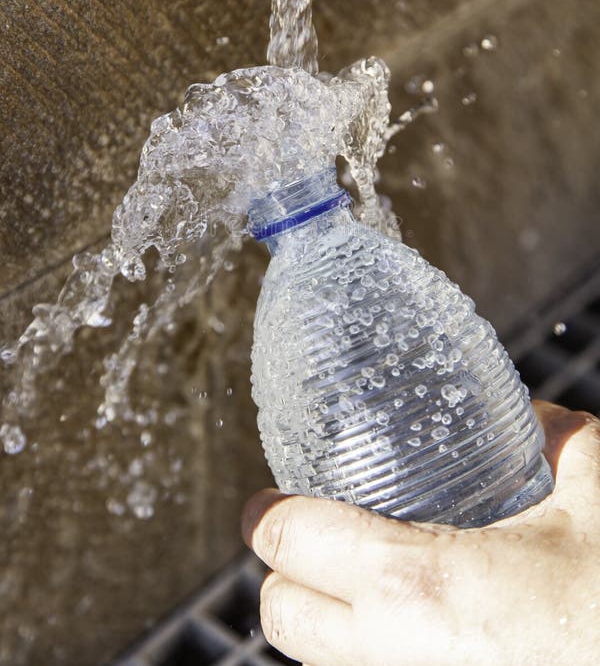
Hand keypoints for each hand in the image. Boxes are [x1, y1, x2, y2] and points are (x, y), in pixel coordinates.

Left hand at [242, 401, 599, 664]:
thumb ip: (557, 440)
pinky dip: (362, 656)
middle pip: (281, 619)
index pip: (292, 545)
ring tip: (358, 583)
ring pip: (316, 663)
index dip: (266, 516)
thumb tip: (533, 419)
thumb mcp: (598, 495)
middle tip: (310, 538)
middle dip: (283, 574)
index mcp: (418, 585)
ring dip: (322, 620)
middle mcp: (393, 658)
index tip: (265, 503)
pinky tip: (408, 629)